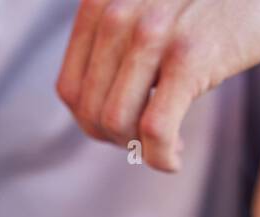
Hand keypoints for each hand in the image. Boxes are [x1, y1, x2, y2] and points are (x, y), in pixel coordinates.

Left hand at [56, 0, 259, 170]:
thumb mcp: (150, 5)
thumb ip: (121, 39)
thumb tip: (101, 109)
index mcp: (101, 2)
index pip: (70, 89)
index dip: (93, 123)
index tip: (125, 130)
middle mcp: (117, 13)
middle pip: (89, 111)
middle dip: (116, 140)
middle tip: (148, 141)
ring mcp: (151, 34)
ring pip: (115, 123)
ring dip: (138, 149)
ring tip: (167, 146)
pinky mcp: (189, 57)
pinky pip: (155, 130)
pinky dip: (161, 158)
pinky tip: (175, 159)